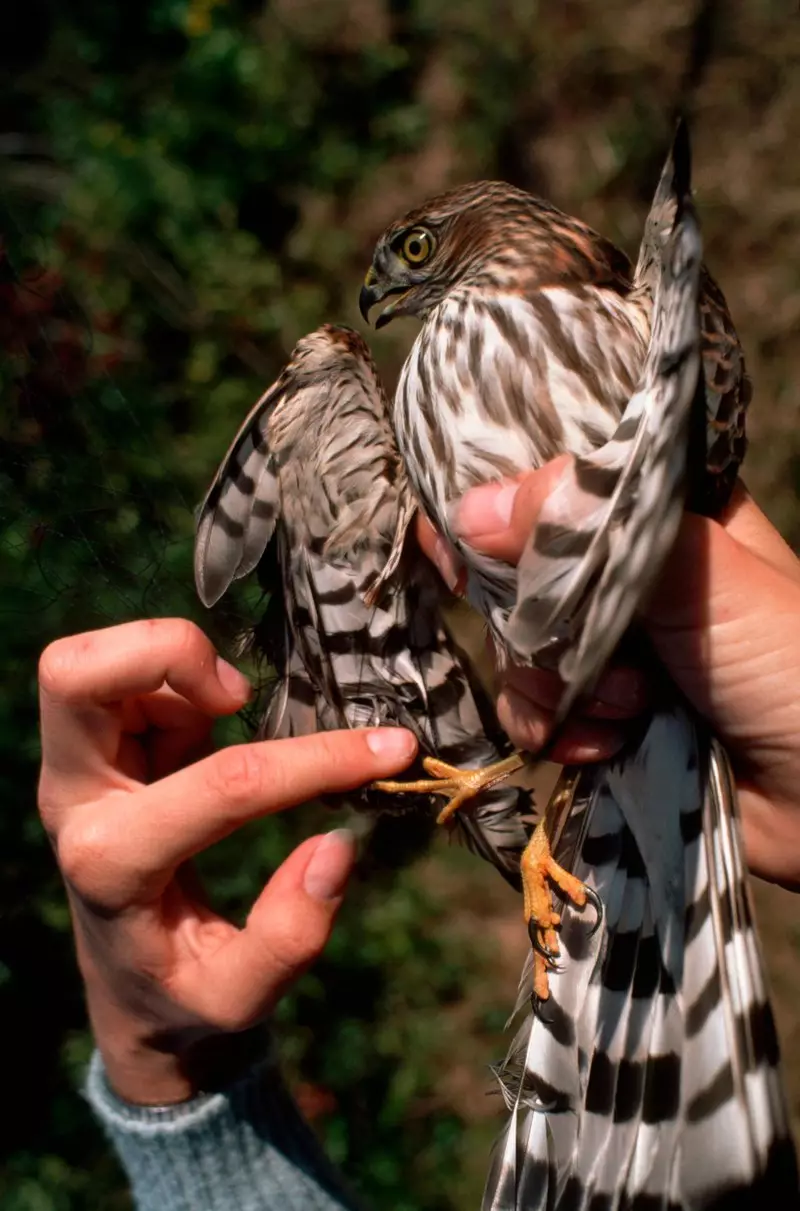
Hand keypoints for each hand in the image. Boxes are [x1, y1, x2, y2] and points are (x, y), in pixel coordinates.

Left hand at [37, 619, 416, 1103]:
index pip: (224, 786)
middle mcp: (74, 804)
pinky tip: (208, 729)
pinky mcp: (94, 745)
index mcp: (112, 867)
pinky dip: (179, 679)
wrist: (126, 989)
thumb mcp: (239, 998)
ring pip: (91, 660)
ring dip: (175, 669)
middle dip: (165, 652)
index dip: (316, 761)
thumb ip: (289, 937)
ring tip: (227, 718)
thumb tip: (337, 844)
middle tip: (238, 698)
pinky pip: (126, 673)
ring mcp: (76, 766)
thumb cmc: (182, 996)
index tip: (388, 748)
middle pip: (72, 676)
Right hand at [418, 461, 799, 887]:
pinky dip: (557, 732)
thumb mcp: (702, 576)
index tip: (467, 541)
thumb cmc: (791, 668)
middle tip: (581, 649)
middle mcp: (627, 576)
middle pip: (520, 572)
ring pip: (517, 647)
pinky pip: (530, 712)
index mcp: (662, 515)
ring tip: (626, 710)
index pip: (559, 485)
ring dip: (553, 686)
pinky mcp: (598, 718)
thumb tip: (467, 510)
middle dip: (537, 621)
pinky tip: (606, 746)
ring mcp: (610, 650)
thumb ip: (594, 532)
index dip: (504, 508)